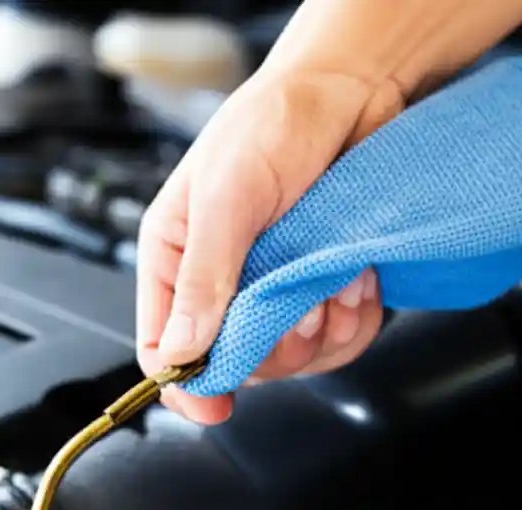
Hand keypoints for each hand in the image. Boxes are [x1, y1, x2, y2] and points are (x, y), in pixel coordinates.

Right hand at [136, 68, 401, 423]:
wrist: (353, 90)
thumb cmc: (275, 121)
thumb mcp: (227, 195)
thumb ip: (204, 276)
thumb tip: (180, 348)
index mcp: (176, 258)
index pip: (164, 347)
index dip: (188, 384)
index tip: (216, 406)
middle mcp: (223, 280)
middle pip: (237, 362)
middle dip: (274, 344)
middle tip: (296, 303)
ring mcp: (276, 287)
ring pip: (293, 357)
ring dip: (322, 328)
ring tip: (332, 277)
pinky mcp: (323, 286)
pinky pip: (338, 338)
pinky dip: (355, 318)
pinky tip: (357, 277)